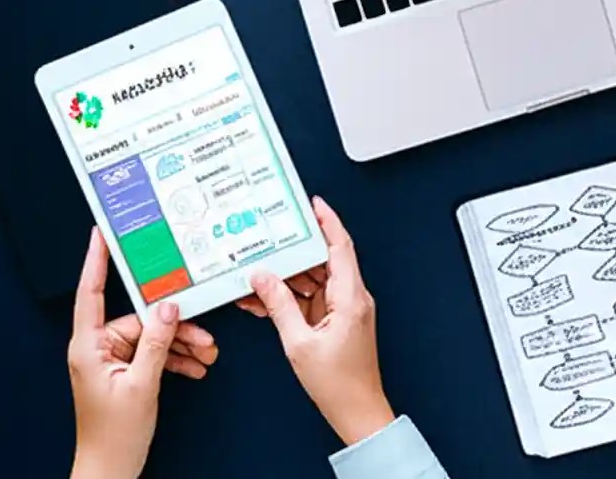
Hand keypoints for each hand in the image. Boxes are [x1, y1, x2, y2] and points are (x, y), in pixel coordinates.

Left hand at [68, 228, 218, 478]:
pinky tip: (195, 368)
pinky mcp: (123, 372)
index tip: (102, 234)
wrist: (110, 469)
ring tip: (207, 357)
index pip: (91, 293)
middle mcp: (97, 348)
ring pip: (151, 338)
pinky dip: (174, 360)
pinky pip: (152, 354)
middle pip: (140, 320)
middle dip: (176, 328)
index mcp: (89, 346)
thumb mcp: (142, 385)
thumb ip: (156, 342)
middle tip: (205, 334)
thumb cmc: (114, 435)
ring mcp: (110, 360)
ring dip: (180, 346)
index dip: (96, 261)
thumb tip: (169, 307)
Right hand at [236, 197, 394, 445]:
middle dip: (295, 250)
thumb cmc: (338, 384)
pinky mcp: (338, 322)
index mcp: (351, 298)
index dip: (328, 221)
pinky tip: (266, 299)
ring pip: (315, 281)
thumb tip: (264, 277)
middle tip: (270, 237)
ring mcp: (346, 310)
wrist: (357, 412)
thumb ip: (280, 306)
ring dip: (288, 278)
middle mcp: (353, 299)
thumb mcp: (299, 342)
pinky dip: (291, 298)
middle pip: (324, 261)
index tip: (314, 204)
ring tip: (258, 274)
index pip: (341, 247)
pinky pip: (312, 300)